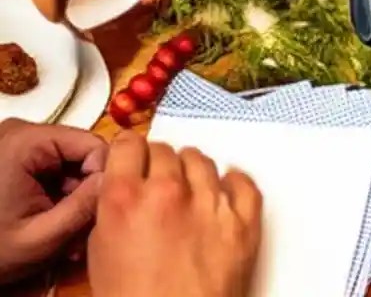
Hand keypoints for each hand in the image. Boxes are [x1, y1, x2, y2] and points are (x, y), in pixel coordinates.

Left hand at [0, 119, 106, 284]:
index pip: (94, 145)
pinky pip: (51, 169)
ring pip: (69, 164)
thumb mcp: (42, 236)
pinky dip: (55, 196)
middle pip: (82, 155)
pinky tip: (49, 222)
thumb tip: (116, 180)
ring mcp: (14, 142)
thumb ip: (84, 206)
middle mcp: (20, 131)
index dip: (103, 179)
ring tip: (64, 234)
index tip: (95, 212)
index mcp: (26, 141)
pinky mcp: (12, 154)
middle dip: (86, 192)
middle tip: (81, 231)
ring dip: (72, 198)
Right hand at [88, 130, 261, 296]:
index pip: (130, 144)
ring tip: (188, 189)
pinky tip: (226, 188)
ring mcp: (210, 205)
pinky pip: (244, 184)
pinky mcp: (243, 221)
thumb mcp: (100, 251)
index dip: (130, 151)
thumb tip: (124, 189)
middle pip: (167, 150)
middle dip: (159, 164)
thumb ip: (113, 209)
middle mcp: (169, 193)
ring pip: (202, 161)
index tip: (134, 157)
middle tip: (159, 181)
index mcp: (126, 198)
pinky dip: (234, 183)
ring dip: (192, 171)